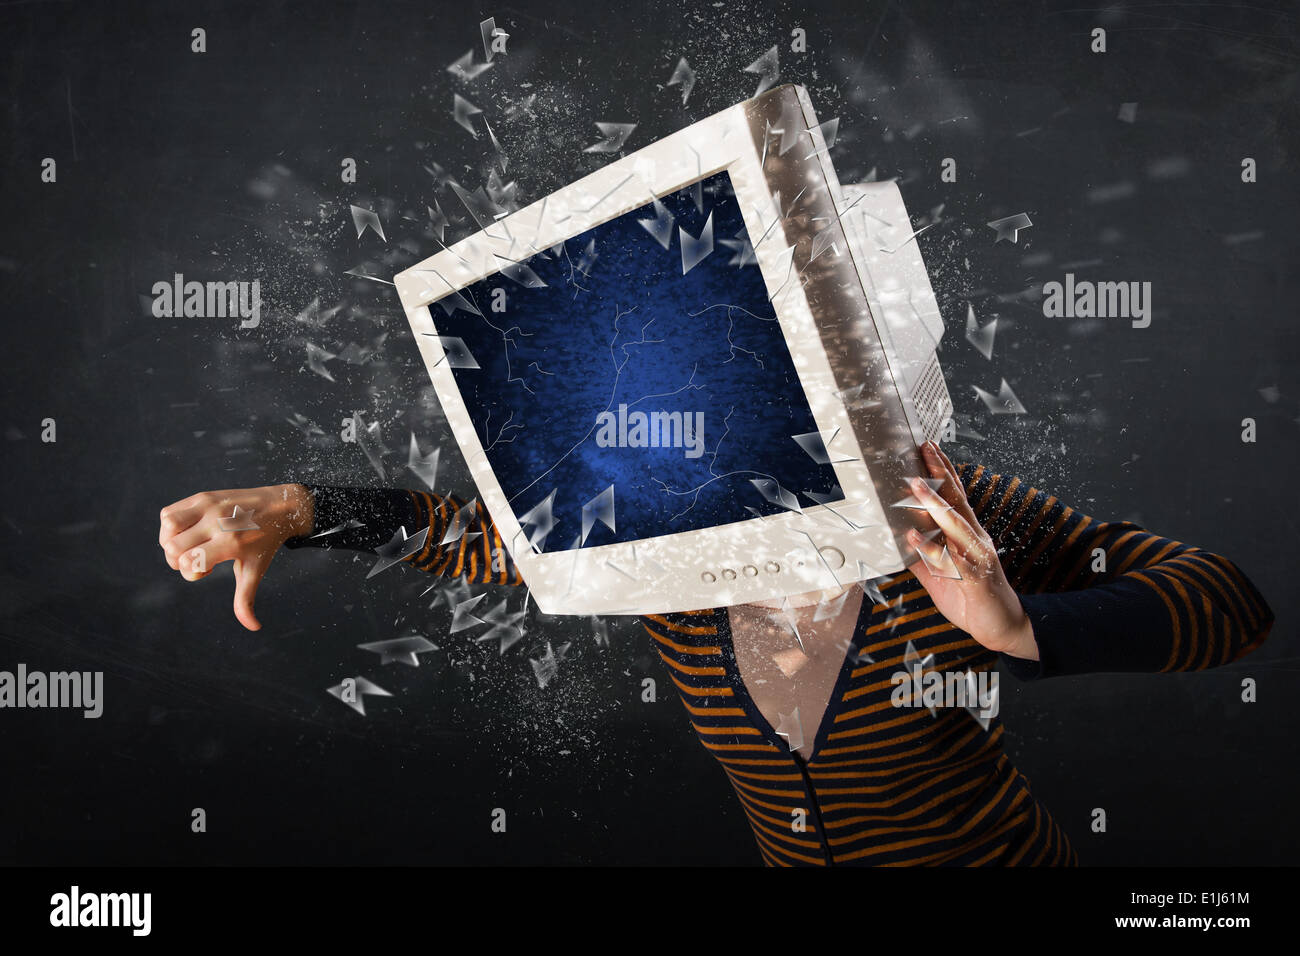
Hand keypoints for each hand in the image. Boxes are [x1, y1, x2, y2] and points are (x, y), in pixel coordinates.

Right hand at [158, 484, 313, 631]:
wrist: (281, 507)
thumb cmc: (266, 542)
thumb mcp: (257, 570)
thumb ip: (246, 599)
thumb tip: (253, 627)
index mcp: (230, 542)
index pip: (188, 560)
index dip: (190, 572)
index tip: (207, 570)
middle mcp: (217, 522)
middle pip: (173, 547)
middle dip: (177, 561)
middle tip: (198, 559)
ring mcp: (208, 506)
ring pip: (167, 527)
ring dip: (169, 542)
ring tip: (189, 545)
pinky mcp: (202, 496)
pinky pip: (168, 513)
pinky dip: (169, 527)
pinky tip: (186, 534)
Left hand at [902, 442, 1038, 660]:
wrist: (1003, 628)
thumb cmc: (972, 598)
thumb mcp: (940, 574)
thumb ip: (921, 557)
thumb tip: (897, 541)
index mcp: (968, 535)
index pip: (956, 496)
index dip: (943, 470)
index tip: (928, 448)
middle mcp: (975, 539)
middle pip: (958, 500)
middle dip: (941, 473)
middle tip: (924, 450)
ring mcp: (977, 557)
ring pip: (955, 525)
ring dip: (934, 505)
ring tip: (915, 487)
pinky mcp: (975, 578)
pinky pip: (951, 560)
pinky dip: (931, 549)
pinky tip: (913, 538)